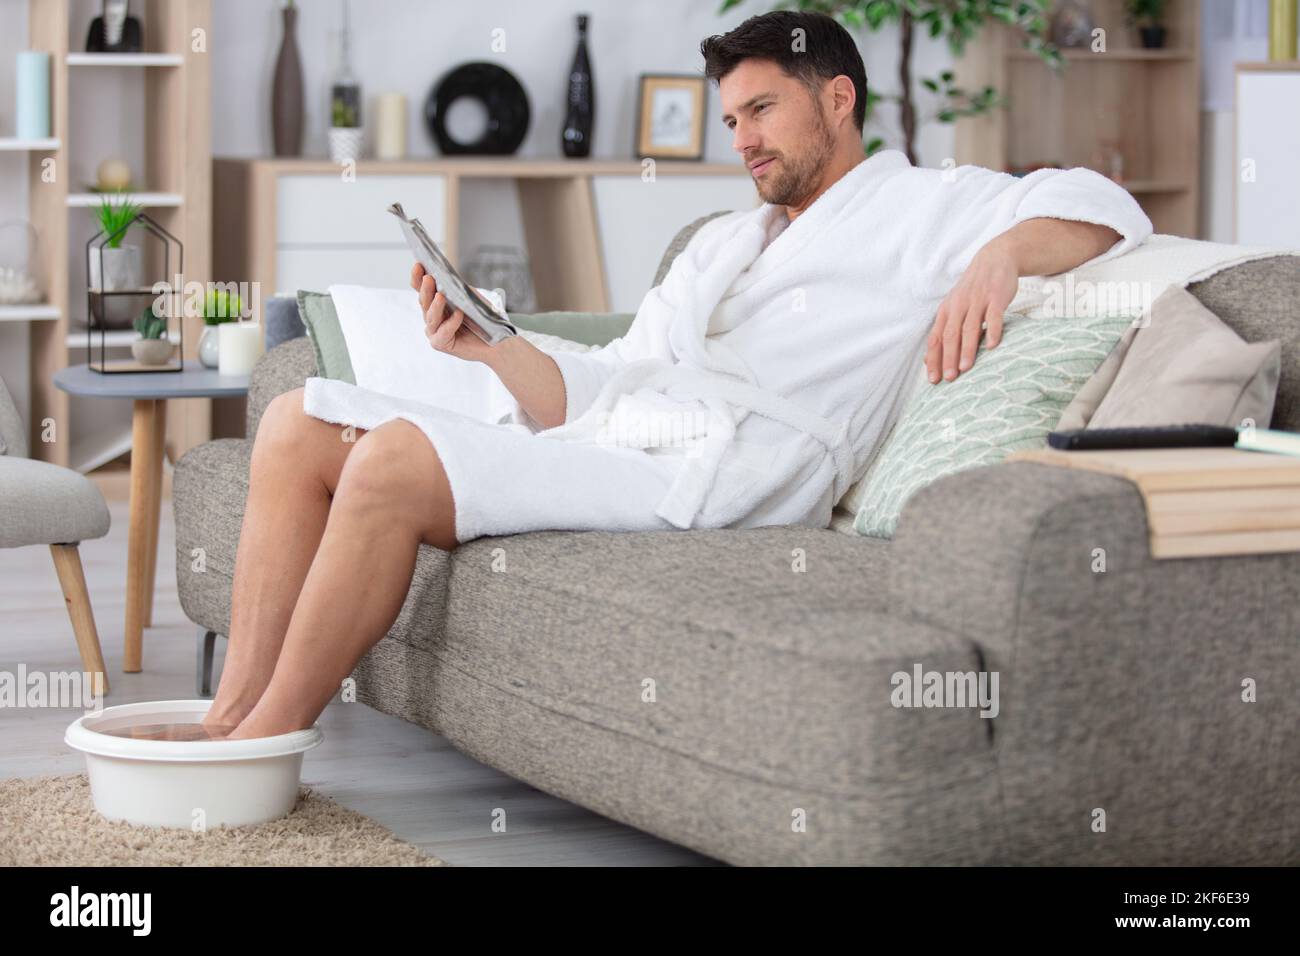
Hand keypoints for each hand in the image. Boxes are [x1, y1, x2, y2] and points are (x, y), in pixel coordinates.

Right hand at [410, 262, 490, 363]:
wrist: (496, 341)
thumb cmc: (483, 320)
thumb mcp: (472, 298)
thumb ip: (460, 289)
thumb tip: (450, 278)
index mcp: (436, 303)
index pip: (422, 289)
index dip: (418, 278)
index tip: (419, 265)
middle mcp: (432, 317)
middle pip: (424, 302)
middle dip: (425, 289)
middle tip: (428, 278)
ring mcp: (434, 331)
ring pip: (431, 317)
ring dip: (435, 305)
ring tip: (440, 295)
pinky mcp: (441, 344)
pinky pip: (443, 332)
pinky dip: (451, 323)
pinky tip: (458, 314)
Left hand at [924, 248, 1017, 383]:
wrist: (994, 259)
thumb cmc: (973, 291)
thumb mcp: (954, 307)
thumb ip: (943, 331)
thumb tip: (927, 359)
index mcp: (946, 311)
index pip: (935, 338)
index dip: (933, 359)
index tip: (933, 380)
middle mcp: (958, 306)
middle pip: (950, 335)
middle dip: (948, 358)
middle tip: (948, 378)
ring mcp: (978, 301)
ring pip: (969, 328)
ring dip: (967, 349)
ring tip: (966, 368)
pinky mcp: (996, 297)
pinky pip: (994, 316)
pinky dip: (993, 331)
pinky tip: (992, 346)